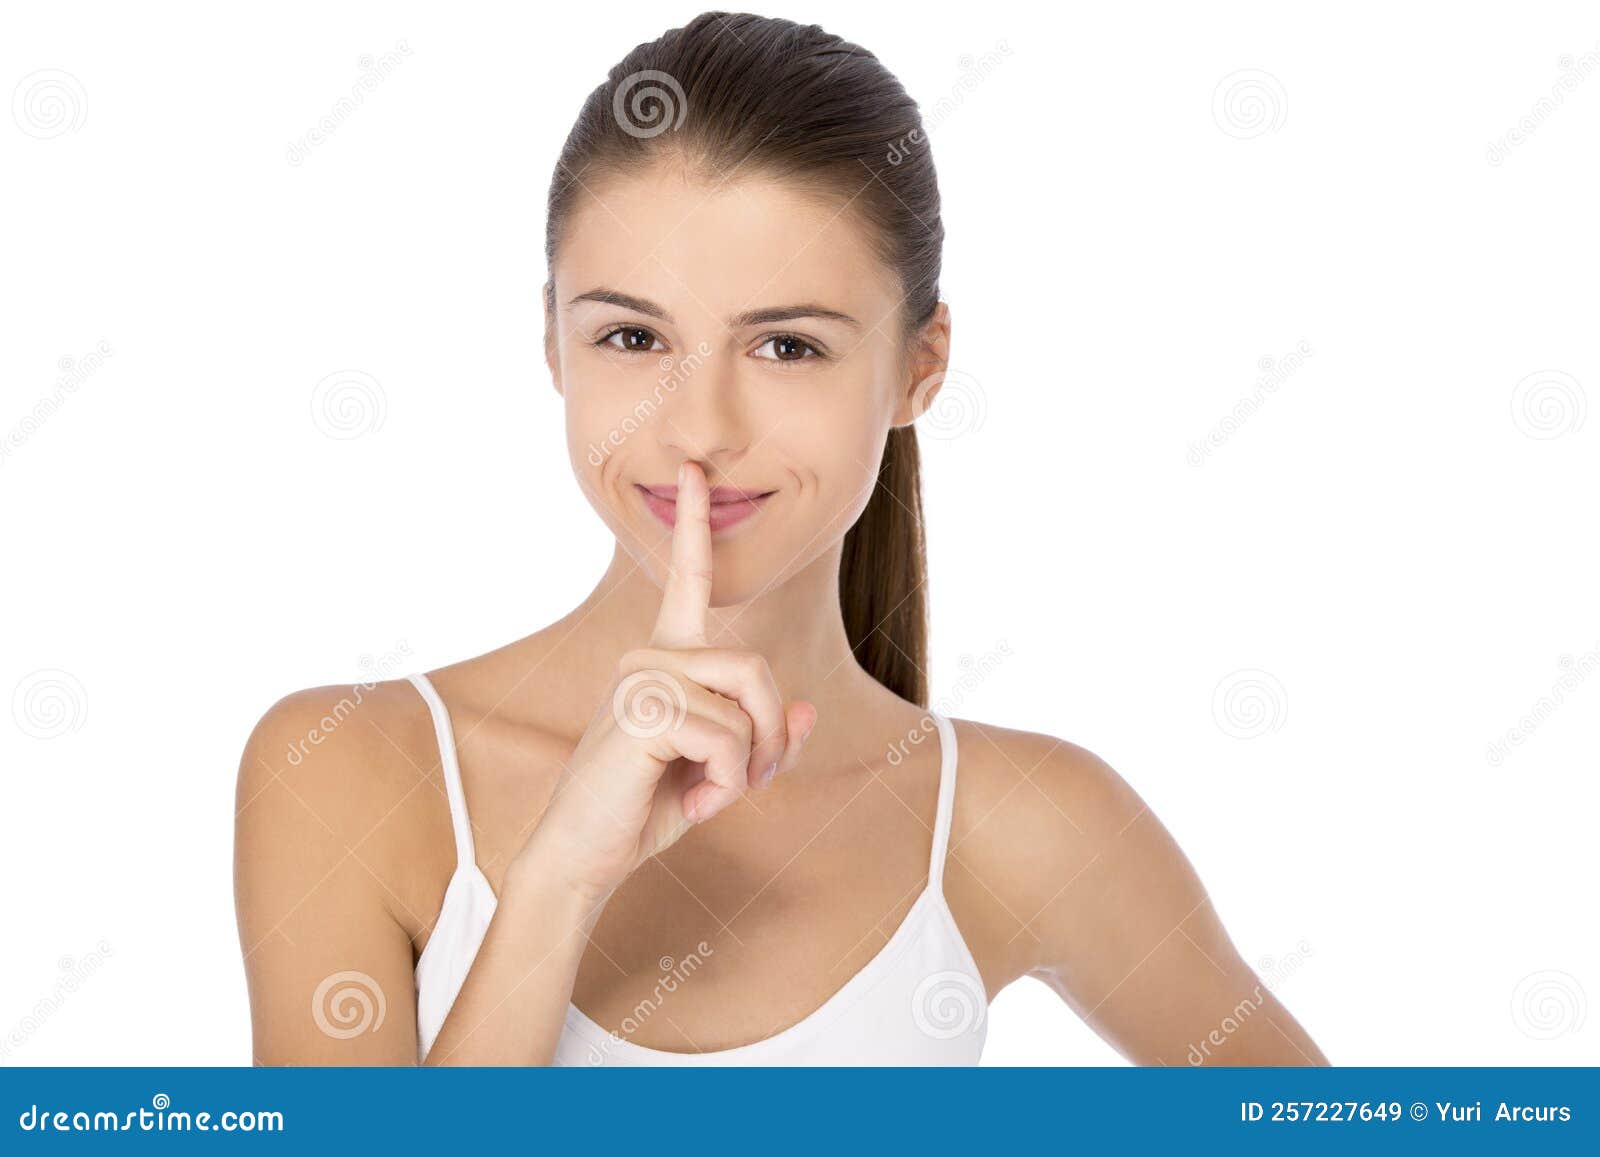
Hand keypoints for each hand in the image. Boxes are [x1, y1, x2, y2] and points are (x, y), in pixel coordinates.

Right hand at [522, 461, 816, 903]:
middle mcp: (649, 656)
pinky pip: (729, 739)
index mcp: (664, 658)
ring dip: (746, 767)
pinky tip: (690, 803)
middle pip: (757, 670)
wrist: (584, 856)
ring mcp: (641, 678)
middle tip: (746, 784)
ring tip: (706, 794)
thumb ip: (764, 738)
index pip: (686, 580)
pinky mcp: (643, 710)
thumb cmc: (645, 808)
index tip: (692, 469)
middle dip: (771, 737)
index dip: (694, 524)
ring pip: (748, 708)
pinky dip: (725, 784)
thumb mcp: (720, 771)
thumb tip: (808, 710)